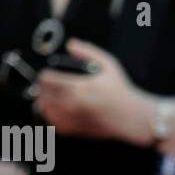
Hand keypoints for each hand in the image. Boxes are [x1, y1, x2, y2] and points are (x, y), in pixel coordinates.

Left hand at [31, 36, 155, 145]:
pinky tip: (55, 111)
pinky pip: (54, 125)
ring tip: (47, 97)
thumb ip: (87, 52)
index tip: (47, 74)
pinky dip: (50, 117)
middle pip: (42, 94)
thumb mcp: (109, 65)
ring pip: (45, 110)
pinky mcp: (76, 130)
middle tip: (45, 85)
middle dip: (42, 88)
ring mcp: (73, 119)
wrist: (132, 117)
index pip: (47, 79)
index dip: (44, 75)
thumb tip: (70, 44)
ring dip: (43, 102)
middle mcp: (72, 104)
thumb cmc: (121, 92)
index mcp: (78, 87)